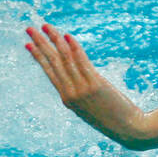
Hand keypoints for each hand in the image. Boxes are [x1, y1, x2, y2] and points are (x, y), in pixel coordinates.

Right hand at [25, 24, 147, 146]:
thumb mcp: (92, 107)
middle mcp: (70, 93)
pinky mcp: (95, 85)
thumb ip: (83, 93)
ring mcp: (81, 89)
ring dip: (54, 39)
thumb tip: (83, 78)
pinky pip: (82, 62)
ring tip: (45, 26)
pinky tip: (68, 35)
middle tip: (29, 29)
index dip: (38, 57)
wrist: (129, 130)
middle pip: (52, 63)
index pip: (49, 72)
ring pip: (64, 59)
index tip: (29, 44)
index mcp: (67, 99)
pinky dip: (75, 47)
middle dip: (40, 44)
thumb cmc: (114, 119)